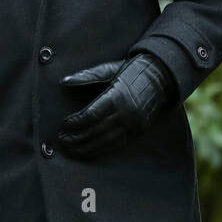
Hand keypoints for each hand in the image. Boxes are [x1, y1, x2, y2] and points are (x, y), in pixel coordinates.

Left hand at [55, 54, 175, 158]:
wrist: (160, 78)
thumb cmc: (131, 71)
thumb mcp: (109, 69)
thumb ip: (87, 75)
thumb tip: (64, 81)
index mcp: (117, 96)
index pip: (91, 114)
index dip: (75, 122)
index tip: (63, 124)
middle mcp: (125, 113)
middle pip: (96, 130)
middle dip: (77, 138)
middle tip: (61, 141)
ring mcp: (133, 124)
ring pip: (105, 141)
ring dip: (86, 147)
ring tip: (70, 150)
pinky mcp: (137, 132)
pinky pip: (116, 145)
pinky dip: (100, 150)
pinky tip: (88, 152)